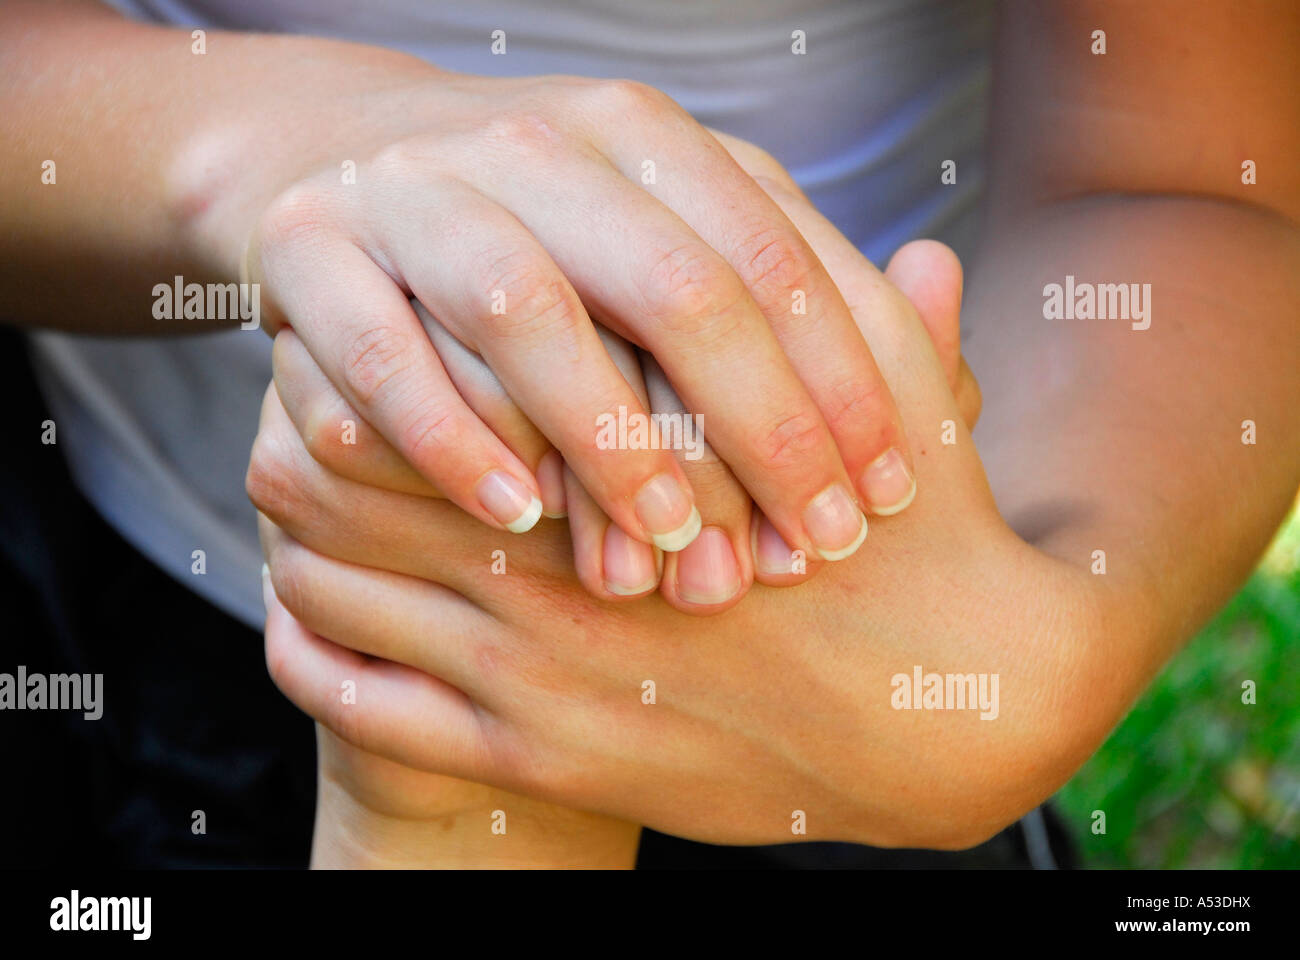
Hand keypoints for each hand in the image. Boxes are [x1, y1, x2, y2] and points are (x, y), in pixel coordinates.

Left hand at [252, 185, 1108, 848]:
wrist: (956, 724)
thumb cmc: (934, 561)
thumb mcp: (929, 417)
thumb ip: (892, 324)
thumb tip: (918, 251)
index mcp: (626, 463)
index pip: (434, 381)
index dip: (375, 349)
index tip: (368, 330)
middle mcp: (561, 568)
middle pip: (342, 485)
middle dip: (309, 436)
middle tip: (304, 407)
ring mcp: (541, 678)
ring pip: (331, 590)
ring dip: (298, 543)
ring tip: (302, 508)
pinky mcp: (544, 762)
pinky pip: (366, 713)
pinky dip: (312, 660)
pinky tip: (305, 624)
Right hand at [263, 129, 979, 611]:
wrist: (339, 157)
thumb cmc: (542, 228)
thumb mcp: (663, 225)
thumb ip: (780, 269)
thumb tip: (941, 307)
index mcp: (646, 134)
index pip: (772, 258)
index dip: (842, 380)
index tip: (886, 496)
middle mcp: (541, 144)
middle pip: (672, 286)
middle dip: (759, 429)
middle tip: (811, 547)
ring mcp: (419, 190)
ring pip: (528, 314)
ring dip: (610, 440)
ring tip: (675, 548)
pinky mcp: (309, 248)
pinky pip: (384, 353)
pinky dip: (452, 439)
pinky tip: (516, 516)